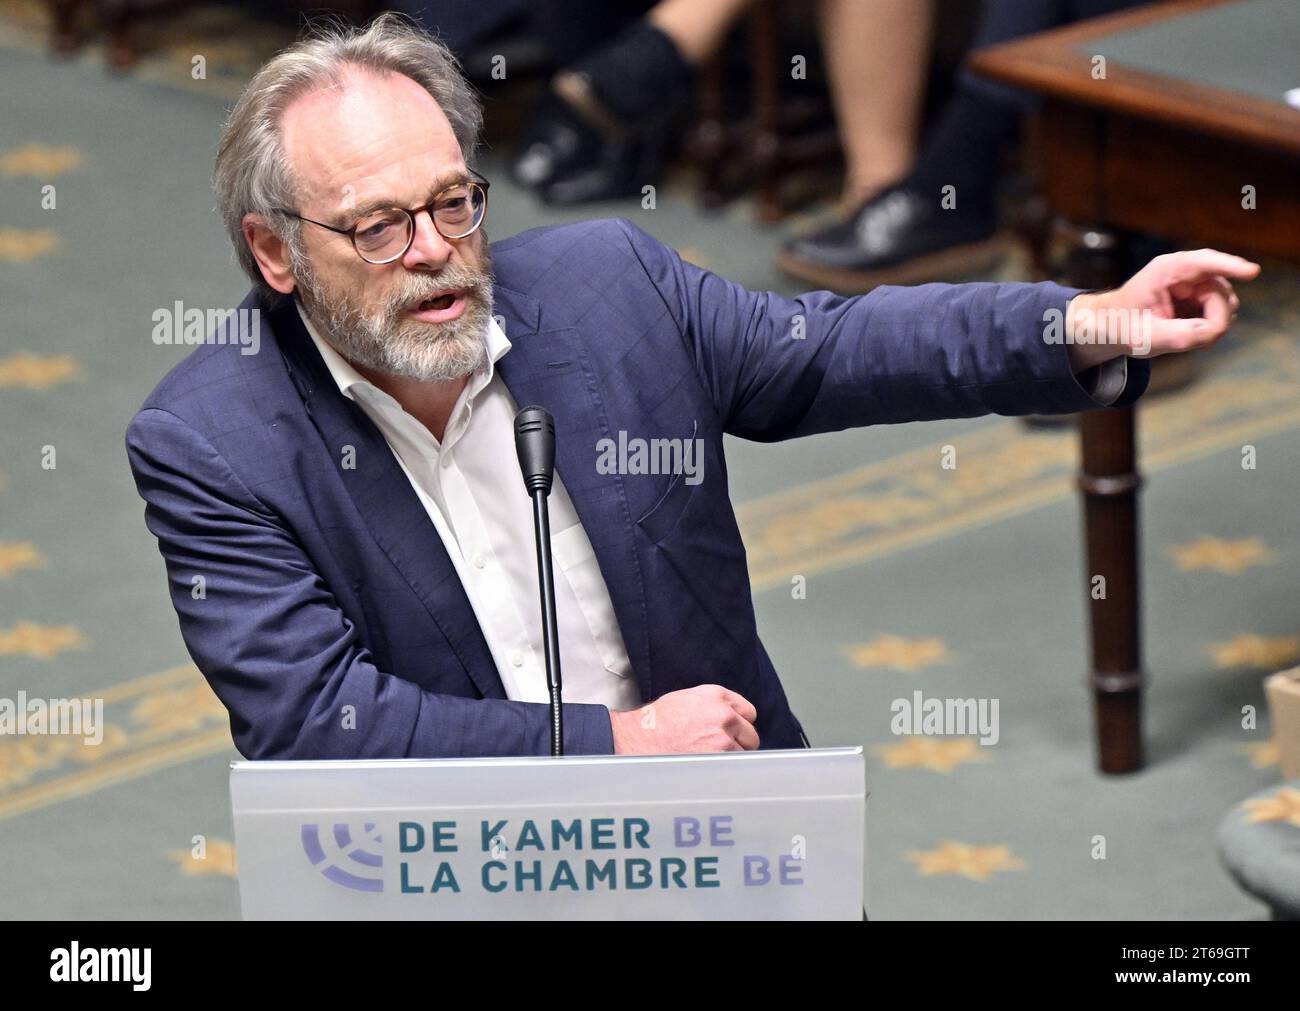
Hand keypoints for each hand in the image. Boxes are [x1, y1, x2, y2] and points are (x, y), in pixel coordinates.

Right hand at [610, 684, 759, 753]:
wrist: (638, 739)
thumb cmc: (657, 722)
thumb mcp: (687, 699)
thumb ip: (713, 705)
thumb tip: (731, 719)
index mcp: (716, 696)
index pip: (749, 712)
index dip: (740, 724)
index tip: (732, 733)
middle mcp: (724, 714)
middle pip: (751, 734)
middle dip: (739, 743)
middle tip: (719, 749)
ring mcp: (724, 737)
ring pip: (743, 753)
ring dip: (730, 758)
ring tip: (707, 758)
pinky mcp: (719, 757)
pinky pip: (733, 766)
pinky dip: (723, 769)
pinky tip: (706, 766)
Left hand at [1065, 249, 1259, 370]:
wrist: (1112, 325)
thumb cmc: (1123, 326)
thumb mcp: (1147, 338)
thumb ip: (1182, 335)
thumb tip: (1215, 330)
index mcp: (1165, 270)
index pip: (1204, 263)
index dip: (1230, 266)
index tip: (1252, 272)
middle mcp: (1184, 271)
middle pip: (1220, 290)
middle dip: (1214, 317)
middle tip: (1196, 340)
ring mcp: (1195, 281)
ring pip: (1224, 302)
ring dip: (1212, 323)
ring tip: (1184, 337)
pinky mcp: (1200, 294)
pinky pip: (1220, 310)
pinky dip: (1210, 326)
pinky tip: (1189, 334)